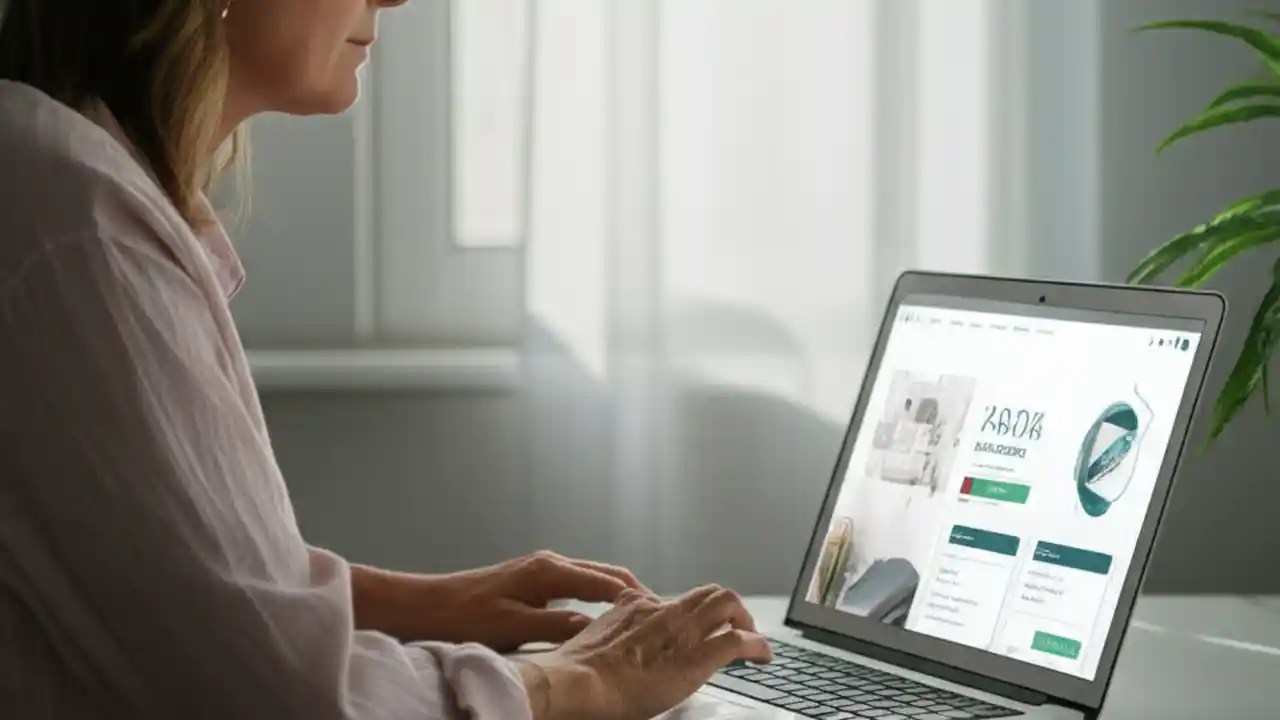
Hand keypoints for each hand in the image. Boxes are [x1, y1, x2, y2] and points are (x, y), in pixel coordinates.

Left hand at [352, 550, 652, 651]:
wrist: (425, 606)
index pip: (610, 583)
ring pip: (593, 579)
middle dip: (637, 592)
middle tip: (664, 615)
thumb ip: (561, 627)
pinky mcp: (532, 582)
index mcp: (551, 571)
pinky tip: (603, 618)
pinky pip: (577, 586)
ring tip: (642, 618)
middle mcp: (550, 564)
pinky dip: (597, 598)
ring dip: (618, 595)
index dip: (639, 599)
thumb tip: (599, 630)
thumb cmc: (463, 616)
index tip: (665, 614)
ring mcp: (541, 571)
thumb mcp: (516, 628)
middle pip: (607, 574)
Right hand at [516, 584, 772, 719]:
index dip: (685, 613)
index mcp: (631, 606)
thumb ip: (605, 641)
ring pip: (727, 602)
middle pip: (705, 592)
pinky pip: (738, 641)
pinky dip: (756, 645)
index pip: (668, 599)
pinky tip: (762, 656)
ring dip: (745, 618)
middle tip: (733, 625)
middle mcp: (660, 610)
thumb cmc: (574, 675)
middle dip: (725, 607)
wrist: (576, 683)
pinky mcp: (697, 656)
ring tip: (752, 636)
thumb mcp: (588, 644)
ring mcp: (681, 630)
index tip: (688, 627)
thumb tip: (602, 659)